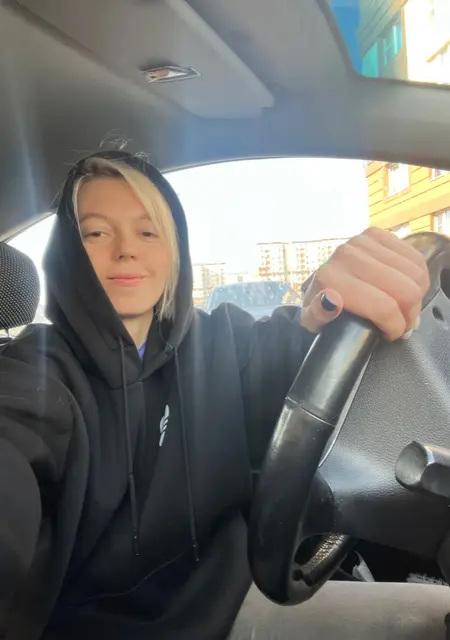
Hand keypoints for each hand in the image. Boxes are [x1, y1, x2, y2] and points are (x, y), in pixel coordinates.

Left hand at [300, 227, 429, 340]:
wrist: (319, 282)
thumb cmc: (319, 307)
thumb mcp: (313, 321)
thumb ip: (318, 316)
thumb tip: (331, 302)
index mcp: (330, 278)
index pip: (382, 306)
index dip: (395, 326)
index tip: (391, 335)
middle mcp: (346, 255)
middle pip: (405, 290)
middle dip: (410, 314)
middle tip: (403, 324)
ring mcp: (362, 241)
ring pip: (415, 274)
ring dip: (417, 297)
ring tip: (405, 309)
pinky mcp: (375, 234)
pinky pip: (415, 258)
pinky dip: (419, 278)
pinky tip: (407, 290)